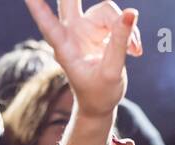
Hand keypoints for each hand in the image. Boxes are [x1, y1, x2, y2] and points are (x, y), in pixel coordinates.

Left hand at [23, 0, 141, 118]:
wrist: (100, 104)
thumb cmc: (99, 94)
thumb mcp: (111, 71)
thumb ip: (120, 42)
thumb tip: (131, 13)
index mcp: (65, 47)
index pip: (49, 22)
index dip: (38, 8)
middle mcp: (72, 33)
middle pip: (69, 0)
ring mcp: (86, 29)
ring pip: (107, 11)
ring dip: (125, 28)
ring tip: (136, 50)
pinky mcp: (100, 30)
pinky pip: (118, 20)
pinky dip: (130, 33)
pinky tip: (136, 51)